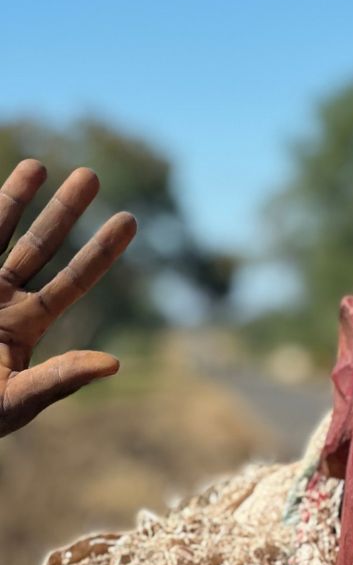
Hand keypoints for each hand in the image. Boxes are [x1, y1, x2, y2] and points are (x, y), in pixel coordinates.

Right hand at [0, 159, 136, 436]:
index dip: (100, 251)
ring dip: (15, 197)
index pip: (72, 281)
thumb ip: (60, 379)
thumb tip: (114, 364)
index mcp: (26, 326)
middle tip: (90, 175)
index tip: (128, 218)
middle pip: (39, 246)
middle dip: (63, 211)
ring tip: (39, 164)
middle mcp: (1, 300)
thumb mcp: (17, 400)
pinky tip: (7, 189)